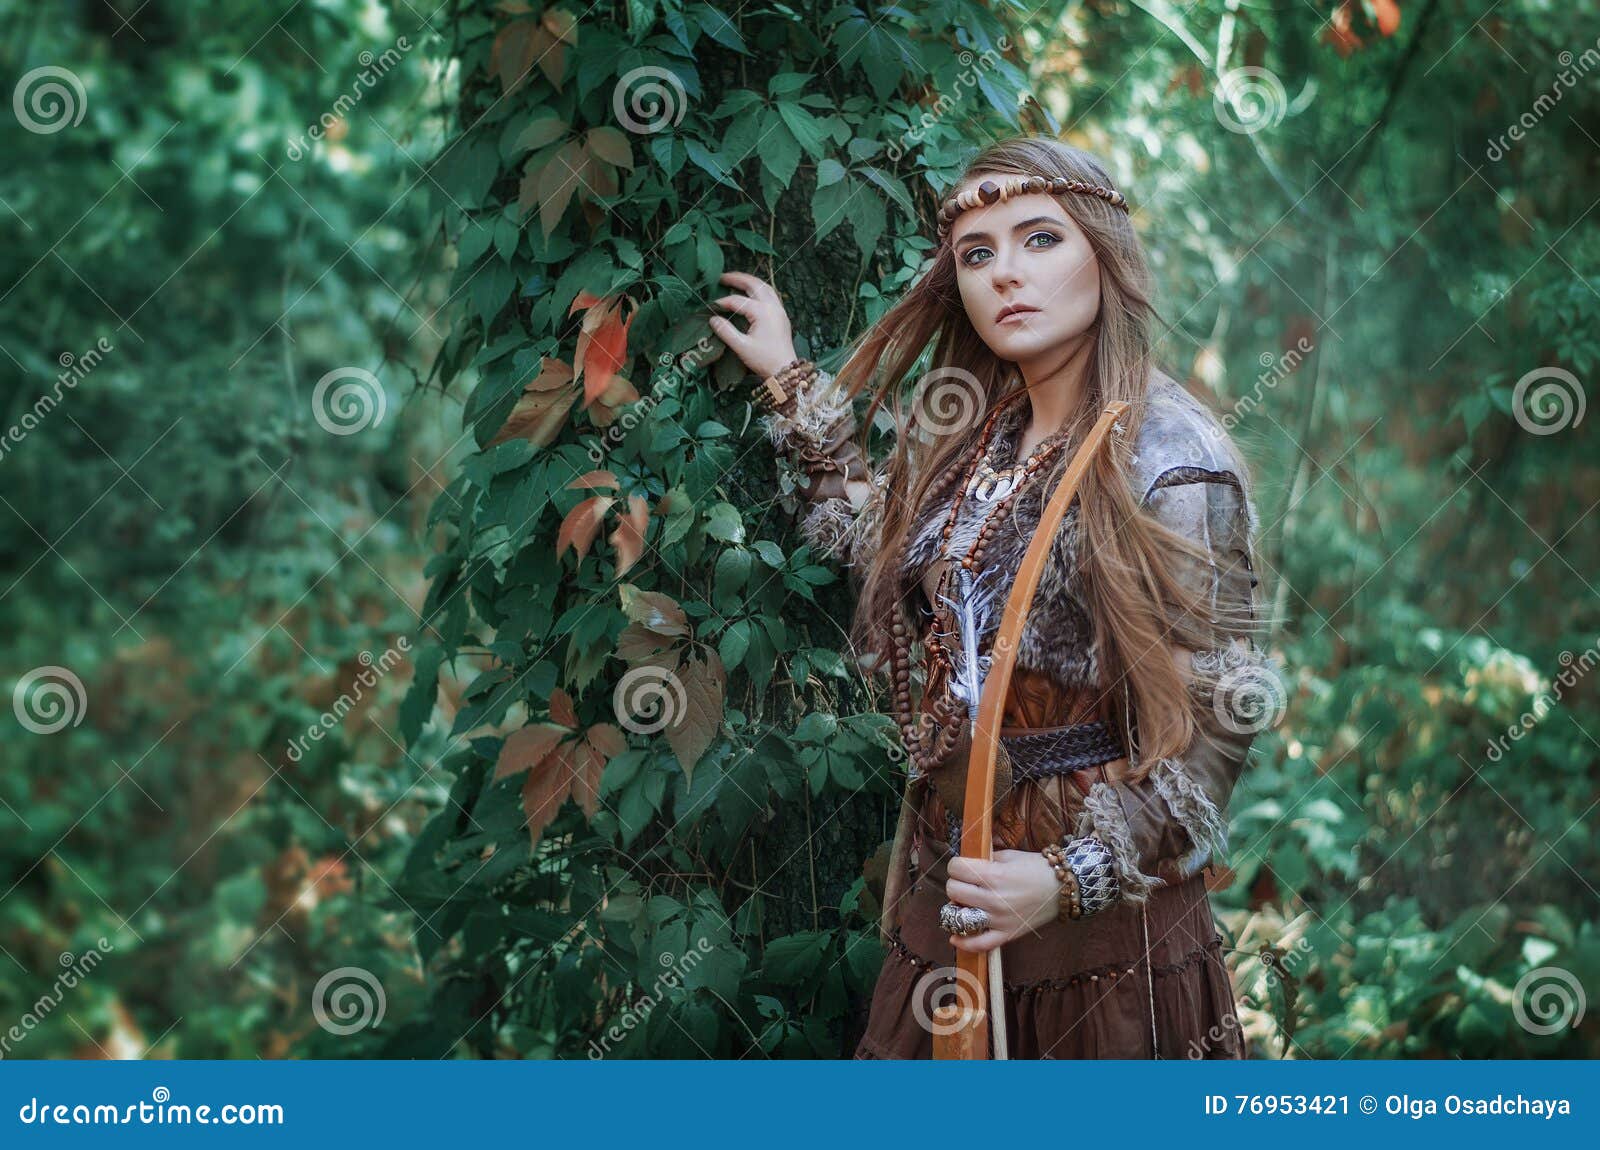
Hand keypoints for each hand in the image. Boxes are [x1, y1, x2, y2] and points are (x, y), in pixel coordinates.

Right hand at [708, 271, 798, 380]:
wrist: (785, 370)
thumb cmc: (764, 360)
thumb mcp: (741, 347)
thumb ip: (726, 331)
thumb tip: (713, 319)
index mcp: (762, 312)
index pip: (738, 301)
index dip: (723, 302)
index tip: (711, 306)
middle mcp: (773, 306)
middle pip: (754, 284)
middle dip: (737, 278)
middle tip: (722, 277)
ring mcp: (779, 309)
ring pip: (765, 286)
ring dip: (750, 281)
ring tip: (736, 280)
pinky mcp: (782, 315)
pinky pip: (771, 294)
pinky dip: (759, 289)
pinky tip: (752, 292)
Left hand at [944, 849, 1062, 953]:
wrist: (1062, 888)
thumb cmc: (1036, 868)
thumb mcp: (1009, 856)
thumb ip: (986, 860)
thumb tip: (965, 865)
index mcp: (994, 875)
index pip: (956, 868)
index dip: (956, 864)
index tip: (962, 865)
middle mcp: (994, 898)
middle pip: (954, 890)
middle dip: (956, 883)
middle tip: (966, 882)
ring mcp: (999, 919)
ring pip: (959, 916)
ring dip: (957, 907)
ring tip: (964, 902)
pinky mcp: (1007, 934)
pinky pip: (979, 944)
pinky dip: (964, 943)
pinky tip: (955, 937)